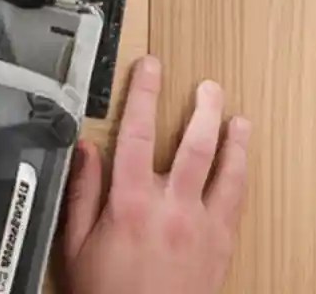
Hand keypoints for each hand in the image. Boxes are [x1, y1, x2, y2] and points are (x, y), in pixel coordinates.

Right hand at [60, 56, 251, 293]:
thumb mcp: (75, 246)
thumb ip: (81, 193)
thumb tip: (85, 152)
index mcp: (131, 204)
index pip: (139, 134)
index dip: (145, 94)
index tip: (151, 68)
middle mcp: (172, 209)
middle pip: (195, 144)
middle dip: (204, 108)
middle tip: (208, 87)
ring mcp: (202, 226)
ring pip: (228, 170)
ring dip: (235, 140)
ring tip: (238, 119)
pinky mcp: (222, 245)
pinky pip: (237, 200)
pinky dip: (240, 175)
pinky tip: (240, 164)